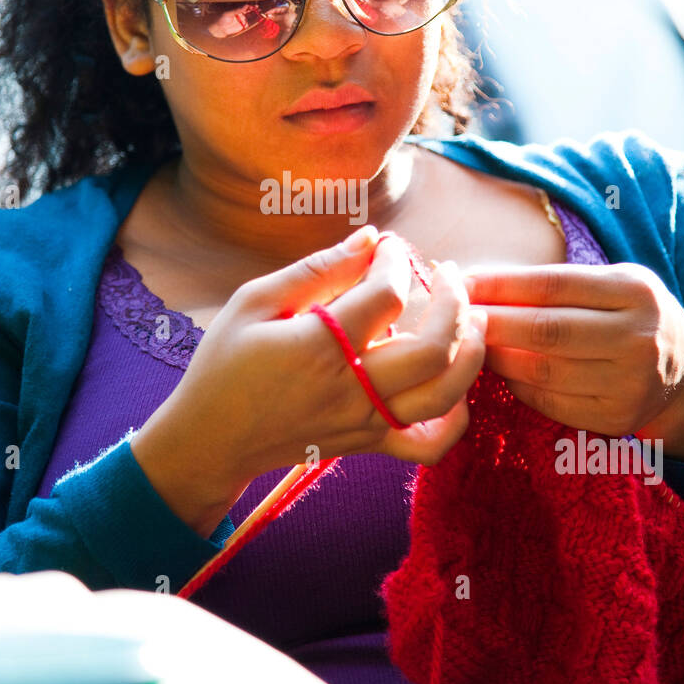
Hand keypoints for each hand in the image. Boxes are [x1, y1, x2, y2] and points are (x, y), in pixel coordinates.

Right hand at [132, 230, 487, 534]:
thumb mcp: (255, 301)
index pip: (387, 296)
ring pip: (444, 395)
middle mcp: (350, 389)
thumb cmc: (225, 363)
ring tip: (472, 318)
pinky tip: (454, 386)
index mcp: (318, 347)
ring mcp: (364, 422)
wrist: (211, 438)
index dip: (398, 263)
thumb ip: (317, 268)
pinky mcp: (368, 444)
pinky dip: (455, 419)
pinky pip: (429, 444)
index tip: (389, 248)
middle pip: (433, 348)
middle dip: (454, 301)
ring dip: (471, 352)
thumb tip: (371, 239)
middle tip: (448, 273)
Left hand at [464, 261, 683, 458]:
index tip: (460, 281)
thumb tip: (474, 281)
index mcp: (634, 290)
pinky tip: (501, 371)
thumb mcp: (611, 286)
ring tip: (468, 344)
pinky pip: (548, 401)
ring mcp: (629, 382)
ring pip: (541, 370)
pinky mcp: (615, 418)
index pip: (552, 285)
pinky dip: (516, 385)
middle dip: (489, 322)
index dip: (500, 284)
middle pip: (544, 330)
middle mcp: (638, 337)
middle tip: (452, 317)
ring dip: (495, 357)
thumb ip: (555, 283)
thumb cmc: (630, 318)